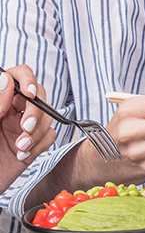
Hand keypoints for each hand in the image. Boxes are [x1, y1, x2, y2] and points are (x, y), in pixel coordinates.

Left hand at [0, 67, 56, 191]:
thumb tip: (7, 80)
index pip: (17, 76)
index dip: (27, 80)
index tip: (29, 93)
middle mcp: (9, 112)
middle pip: (38, 97)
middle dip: (36, 112)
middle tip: (25, 128)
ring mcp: (20, 129)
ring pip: (47, 117)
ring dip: (37, 132)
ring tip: (21, 147)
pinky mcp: (30, 146)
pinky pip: (48, 137)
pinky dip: (41, 145)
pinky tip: (24, 155)